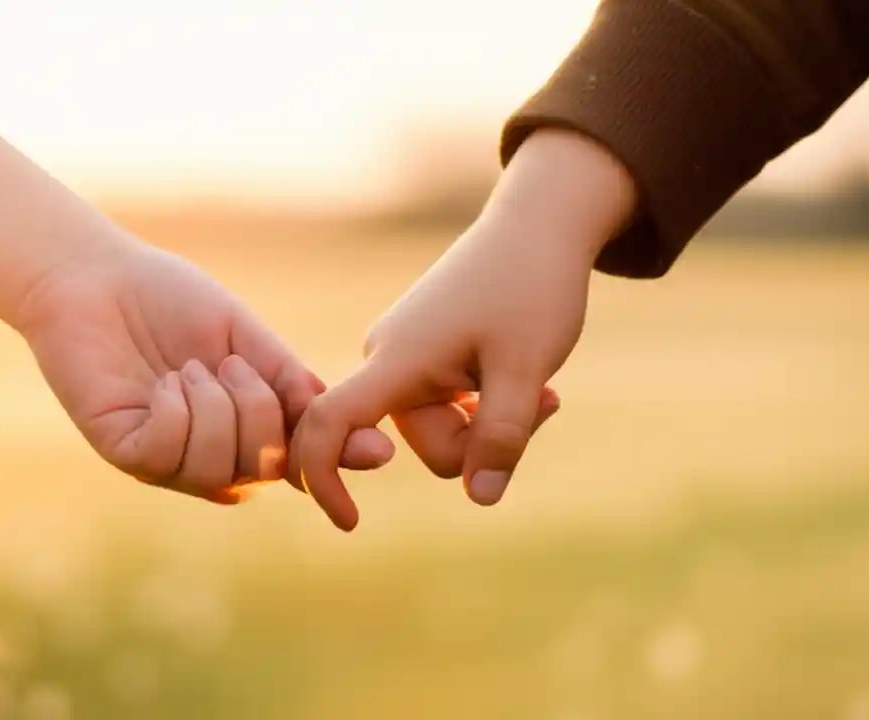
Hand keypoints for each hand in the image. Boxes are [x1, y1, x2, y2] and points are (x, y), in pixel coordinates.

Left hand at [16, 233, 394, 503]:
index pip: (302, 464)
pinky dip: (174, 411)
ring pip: (219, 468)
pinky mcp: (124, 452)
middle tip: (228, 364)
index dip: (336, 460)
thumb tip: (377, 449)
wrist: (100, 276)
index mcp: (248, 436)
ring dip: (214, 406)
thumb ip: (300, 393)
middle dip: (259, 410)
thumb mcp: (252, 346)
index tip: (377, 451)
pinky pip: (168, 453)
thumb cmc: (174, 303)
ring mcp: (167, 462)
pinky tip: (161, 385)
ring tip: (189, 370)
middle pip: (265, 469)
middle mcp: (211, 459)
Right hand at [290, 130, 635, 529]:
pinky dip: (490, 405)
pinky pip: (453, 406)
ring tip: (542, 386)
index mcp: (398, 359)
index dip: (323, 477)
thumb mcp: (527, 370)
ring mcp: (410, 356)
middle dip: (482, 442)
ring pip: (446, 430)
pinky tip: (528, 378)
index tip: (350, 522)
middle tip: (544, 402)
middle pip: (426, 445)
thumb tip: (480, 498)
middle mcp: (390, 359)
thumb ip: (502, 436)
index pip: (331, 423)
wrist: (540, 225)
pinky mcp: (430, 354)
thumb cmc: (533, 288)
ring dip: (495, 423)